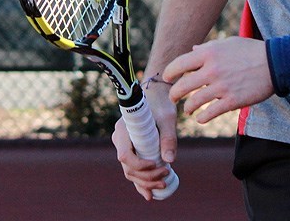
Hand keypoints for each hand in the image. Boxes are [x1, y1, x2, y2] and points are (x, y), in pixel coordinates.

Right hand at [111, 76, 177, 199]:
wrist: (156, 95)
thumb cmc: (161, 103)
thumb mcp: (167, 118)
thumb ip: (168, 137)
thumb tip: (169, 161)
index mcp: (123, 130)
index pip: (125, 156)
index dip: (140, 166)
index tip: (158, 166)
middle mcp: (120, 139)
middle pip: (128, 167)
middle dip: (146, 177)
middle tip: (166, 176)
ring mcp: (124, 146)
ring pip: (130, 172)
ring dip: (145, 182)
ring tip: (164, 184)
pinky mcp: (131, 150)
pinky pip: (133, 170)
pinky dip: (141, 182)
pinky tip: (150, 194)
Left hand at [164, 36, 272, 123]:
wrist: (275, 63)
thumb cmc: (251, 51)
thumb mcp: (228, 43)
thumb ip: (208, 48)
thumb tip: (193, 50)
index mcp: (209, 53)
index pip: (179, 64)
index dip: (169, 73)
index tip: (167, 78)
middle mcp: (212, 70)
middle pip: (182, 86)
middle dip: (174, 94)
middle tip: (173, 98)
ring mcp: (221, 87)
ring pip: (194, 102)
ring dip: (188, 108)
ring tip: (189, 109)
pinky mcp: (232, 101)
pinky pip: (210, 113)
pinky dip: (202, 117)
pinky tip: (202, 117)